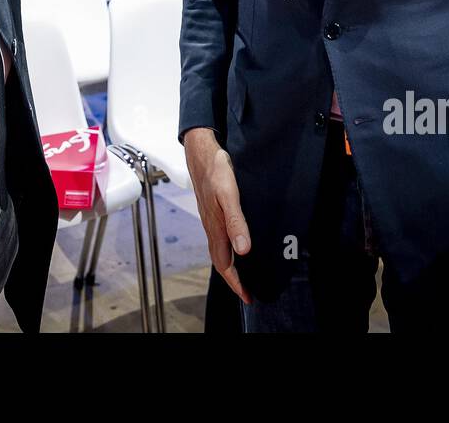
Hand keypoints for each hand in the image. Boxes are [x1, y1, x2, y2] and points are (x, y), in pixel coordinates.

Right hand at [183, 126, 251, 303]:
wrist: (201, 151)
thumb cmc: (215, 170)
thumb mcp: (229, 195)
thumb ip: (236, 222)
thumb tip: (244, 251)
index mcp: (215, 228)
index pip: (224, 264)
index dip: (236, 283)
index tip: (247, 297)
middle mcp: (212, 227)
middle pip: (221, 261)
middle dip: (234, 279)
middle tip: (248, 292)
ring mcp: (211, 219)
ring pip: (220, 249)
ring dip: (231, 265)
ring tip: (245, 274)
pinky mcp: (213, 210)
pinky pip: (221, 237)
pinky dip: (229, 248)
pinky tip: (238, 243)